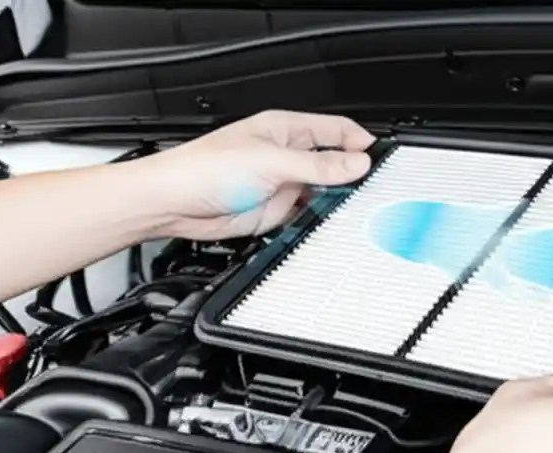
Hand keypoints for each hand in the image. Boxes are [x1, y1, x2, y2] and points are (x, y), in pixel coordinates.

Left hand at [137, 110, 374, 239]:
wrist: (173, 204)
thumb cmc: (204, 170)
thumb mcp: (271, 162)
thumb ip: (318, 165)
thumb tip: (357, 162)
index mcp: (285, 130)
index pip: (336, 130)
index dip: (360, 142)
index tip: (380, 160)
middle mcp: (286, 155)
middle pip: (334, 162)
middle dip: (352, 174)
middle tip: (371, 188)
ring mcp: (283, 184)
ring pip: (323, 191)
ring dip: (336, 199)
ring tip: (351, 207)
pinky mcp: (276, 211)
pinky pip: (308, 216)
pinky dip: (319, 220)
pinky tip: (327, 223)